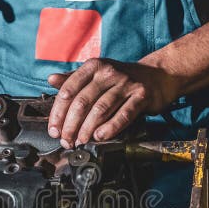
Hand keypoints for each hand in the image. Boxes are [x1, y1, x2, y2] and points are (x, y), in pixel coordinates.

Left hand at [47, 58, 177, 147]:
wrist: (157, 76)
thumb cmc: (121, 79)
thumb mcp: (96, 74)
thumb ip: (73, 78)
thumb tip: (51, 80)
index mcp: (93, 66)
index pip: (69, 90)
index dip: (58, 112)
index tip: (54, 129)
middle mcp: (108, 72)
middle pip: (82, 102)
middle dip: (71, 125)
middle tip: (66, 140)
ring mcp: (126, 84)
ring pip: (100, 109)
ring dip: (87, 129)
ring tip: (80, 141)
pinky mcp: (141, 96)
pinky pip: (123, 114)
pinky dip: (110, 128)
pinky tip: (99, 137)